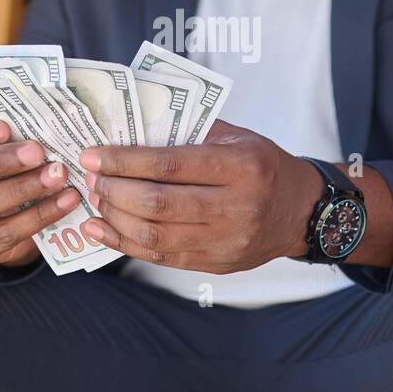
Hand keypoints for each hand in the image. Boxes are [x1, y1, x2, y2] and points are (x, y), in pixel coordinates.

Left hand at [76, 120, 323, 272]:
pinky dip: (125, 243)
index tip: (92, 155)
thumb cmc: (263, 165)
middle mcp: (237, 207)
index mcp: (241, 166)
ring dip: (115, 217)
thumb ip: (191, 131)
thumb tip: (131, 127)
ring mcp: (227, 241)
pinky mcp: (217, 264)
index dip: (124, 161)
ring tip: (95, 199)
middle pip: (158, 203)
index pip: (170, 165)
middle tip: (90, 177)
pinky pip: (162, 256)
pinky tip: (102, 228)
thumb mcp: (238, 137)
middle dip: (114, 190)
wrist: (302, 211)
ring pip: (155, 235)